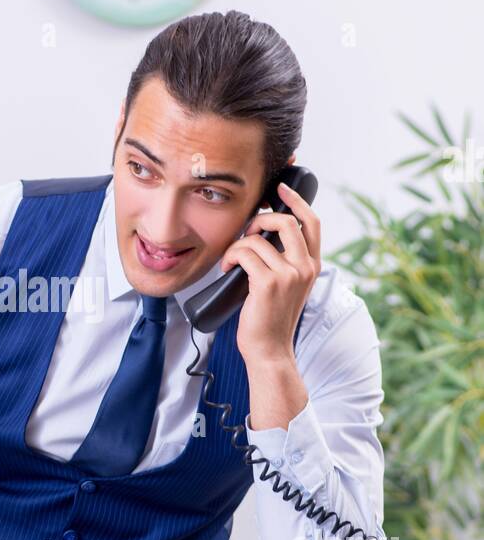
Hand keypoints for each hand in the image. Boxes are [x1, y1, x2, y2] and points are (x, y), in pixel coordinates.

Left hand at [219, 180, 321, 366]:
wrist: (270, 350)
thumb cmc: (271, 319)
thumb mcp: (287, 287)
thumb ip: (284, 262)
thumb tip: (261, 235)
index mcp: (312, 266)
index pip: (312, 223)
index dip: (296, 201)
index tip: (280, 189)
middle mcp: (305, 267)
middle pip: (286, 221)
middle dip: (260, 218)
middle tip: (246, 232)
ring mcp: (289, 275)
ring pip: (257, 239)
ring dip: (237, 245)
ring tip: (230, 261)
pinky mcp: (268, 283)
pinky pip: (244, 253)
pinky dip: (231, 256)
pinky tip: (226, 268)